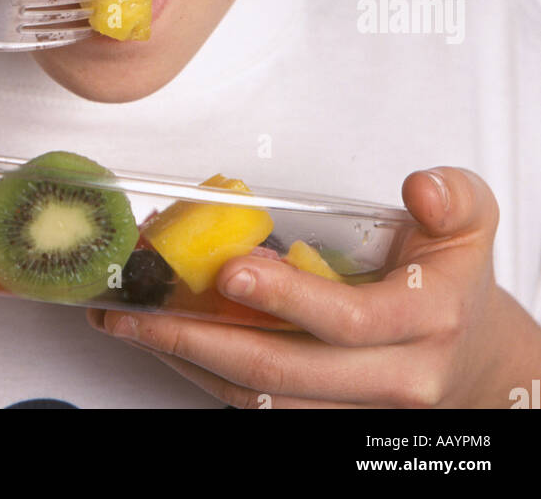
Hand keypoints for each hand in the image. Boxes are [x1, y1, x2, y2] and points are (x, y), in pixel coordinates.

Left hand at [88, 166, 540, 407]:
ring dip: (189, 359)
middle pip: (286, 370)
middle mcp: (390, 377)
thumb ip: (451, 197)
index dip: (288, 298)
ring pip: (261, 397)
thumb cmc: (453, 279)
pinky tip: (164, 336)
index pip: (350, 320)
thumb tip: (421, 188)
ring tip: (132, 321)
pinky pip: (256, 404)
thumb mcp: (470, 220)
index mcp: (424, 322)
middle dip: (204, 337)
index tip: (233, 269)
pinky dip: (203, 371)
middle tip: (146, 306)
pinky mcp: (322, 416)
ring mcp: (352, 406)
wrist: (469, 352)